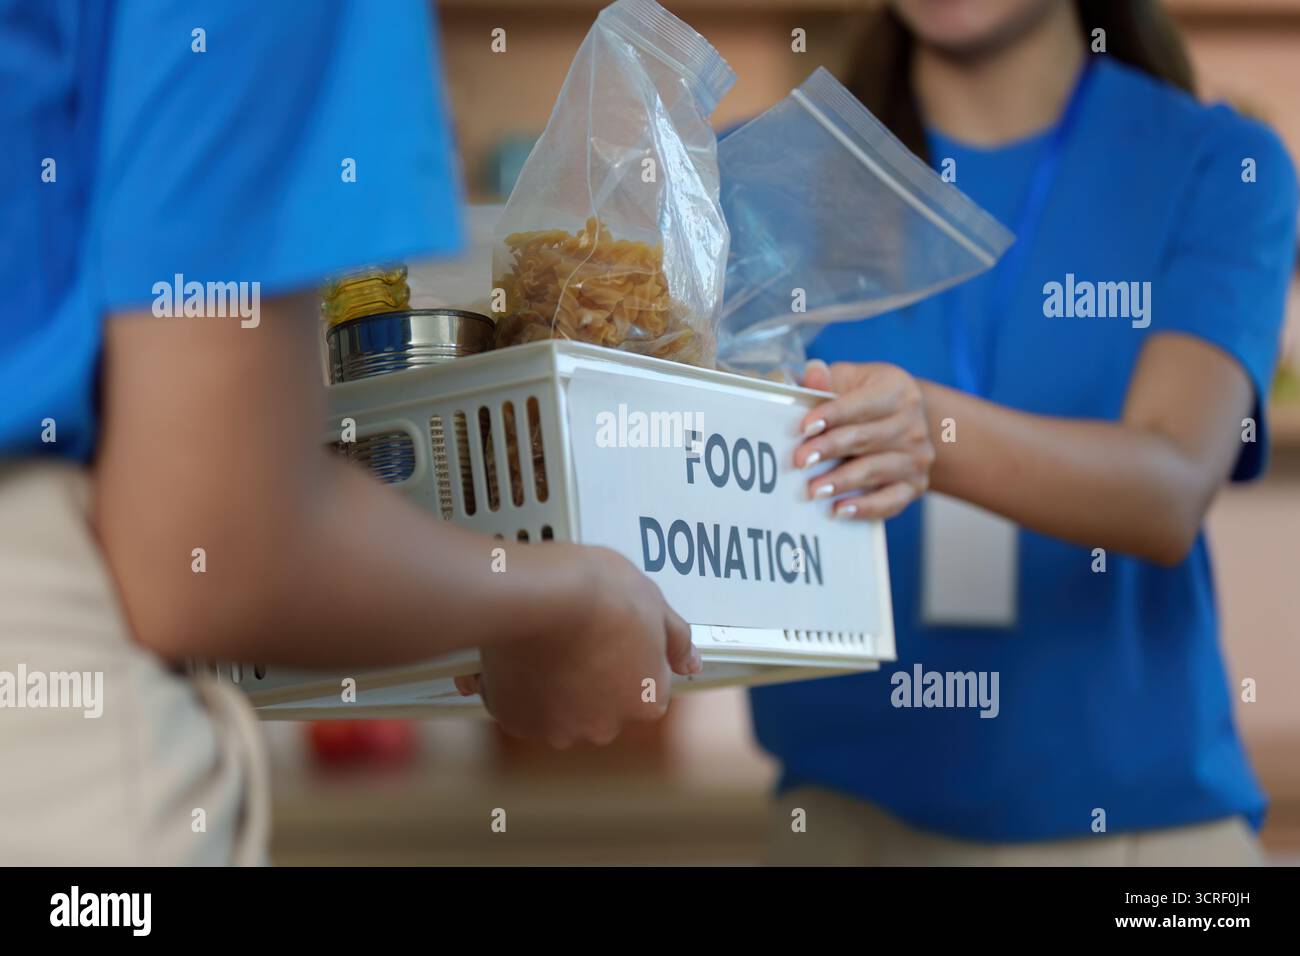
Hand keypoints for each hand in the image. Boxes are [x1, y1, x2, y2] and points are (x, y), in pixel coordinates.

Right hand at [454, 545, 698, 747]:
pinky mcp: (514, 719)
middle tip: (579, 639)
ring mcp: (556, 727)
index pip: (646, 692)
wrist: (538, 594)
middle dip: (592, 681)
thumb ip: (675, 641)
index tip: (615, 638)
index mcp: (645, 702)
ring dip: (555, 688)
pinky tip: (522, 657)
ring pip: (559, 711)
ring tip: (546, 646)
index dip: (630, 662)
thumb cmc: (600, 594)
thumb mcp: (654, 602)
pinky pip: (521, 708)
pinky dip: (521, 689)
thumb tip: (690, 661)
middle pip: (602, 708)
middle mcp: (603, 726)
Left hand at [795, 359, 933, 519]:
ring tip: (813, 490)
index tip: (805, 428)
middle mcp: (914, 423)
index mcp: (898, 390)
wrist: (901, 424)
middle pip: (865, 438)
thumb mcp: (847, 381)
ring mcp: (918, 456)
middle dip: (829, 450)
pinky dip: (865, 507)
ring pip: (875, 470)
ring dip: (842, 481)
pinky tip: (840, 510)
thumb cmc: (864, 399)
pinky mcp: (917, 484)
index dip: (831, 415)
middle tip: (799, 461)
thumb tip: (812, 373)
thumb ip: (826, 380)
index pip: (860, 404)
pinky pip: (890, 500)